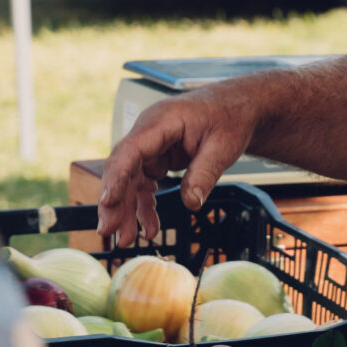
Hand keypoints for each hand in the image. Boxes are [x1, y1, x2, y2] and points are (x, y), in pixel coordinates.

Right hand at [96, 81, 259, 245]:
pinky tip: (149, 226)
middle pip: (124, 168)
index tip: (108, 202)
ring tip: (127, 239)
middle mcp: (150, 132)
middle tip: (109, 231)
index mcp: (162, 121)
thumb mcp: (223, 146)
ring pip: (131, 180)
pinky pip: (145, 184)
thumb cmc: (230, 116)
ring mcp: (152, 146)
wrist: (238, 107)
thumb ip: (204, 173)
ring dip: (128, 210)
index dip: (116, 176)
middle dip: (115, 202)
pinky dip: (145, 206)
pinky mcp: (158, 157)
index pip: (131, 149)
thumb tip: (191, 203)